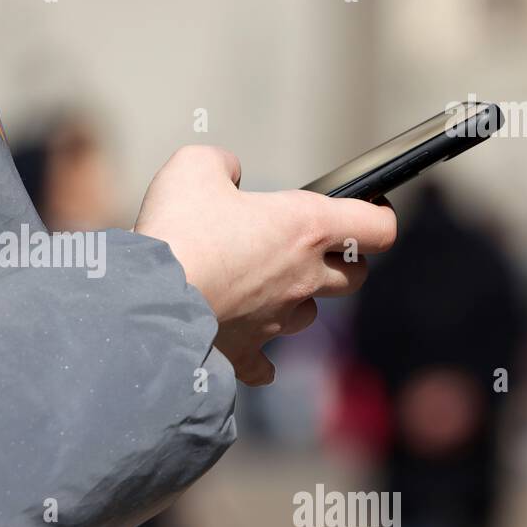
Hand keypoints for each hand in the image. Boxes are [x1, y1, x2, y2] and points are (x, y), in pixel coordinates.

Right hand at [134, 145, 396, 384]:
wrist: (147, 300)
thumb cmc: (178, 231)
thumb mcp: (193, 167)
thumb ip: (220, 163)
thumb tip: (227, 173)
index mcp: (304, 227)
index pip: (377, 227)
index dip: (379, 216)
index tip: (370, 212)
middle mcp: (301, 277)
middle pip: (356, 276)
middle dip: (344, 262)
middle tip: (313, 248)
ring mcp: (277, 318)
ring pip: (310, 315)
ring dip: (298, 301)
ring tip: (268, 288)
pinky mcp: (246, 350)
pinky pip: (265, 363)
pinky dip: (260, 355)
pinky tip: (246, 344)